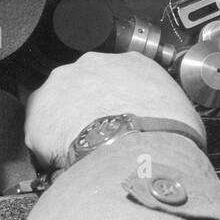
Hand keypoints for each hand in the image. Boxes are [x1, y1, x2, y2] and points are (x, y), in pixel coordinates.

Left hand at [24, 51, 203, 169]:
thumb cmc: (163, 132)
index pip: (120, 74)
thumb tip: (169, 124)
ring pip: (58, 101)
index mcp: (132, 61)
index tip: (120, 112)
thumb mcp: (180, 112)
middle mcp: (94, 64)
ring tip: (80, 149)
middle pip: (84, 83)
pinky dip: (46, 142)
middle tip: (100, 134)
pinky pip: (38, 125)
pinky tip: (62, 157)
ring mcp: (63, 82)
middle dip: (87, 107)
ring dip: (65, 122)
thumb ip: (164, 108)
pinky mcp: (39, 107)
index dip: (117, 97)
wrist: (136, 149)